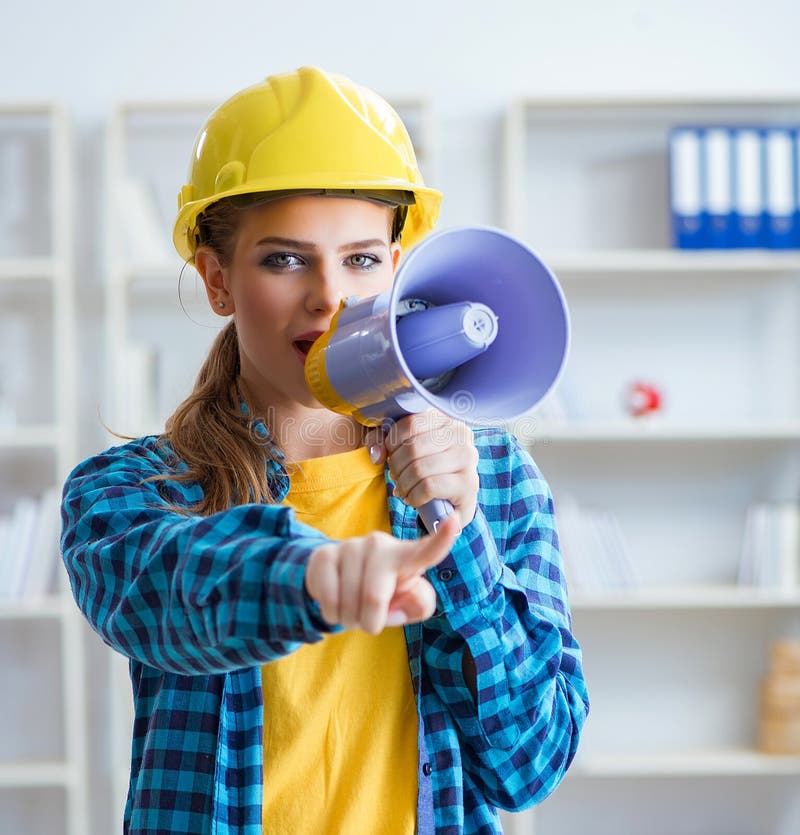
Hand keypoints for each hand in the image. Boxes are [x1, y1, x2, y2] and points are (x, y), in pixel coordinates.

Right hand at [305, 513, 459, 633]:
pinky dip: (332, 613)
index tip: (455, 521)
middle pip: (374, 598)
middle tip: (369, 619)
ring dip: (350, 619)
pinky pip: (327, 598)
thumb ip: (419, 604)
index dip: (442, 538)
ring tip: (353, 608)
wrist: (340, 583)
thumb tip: (408, 596)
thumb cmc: (382, 593)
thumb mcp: (405, 603)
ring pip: (348, 603)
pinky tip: (336, 602)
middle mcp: (379, 545)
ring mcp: (351, 546)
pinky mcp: (324, 554)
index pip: (427, 549)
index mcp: (405, 556)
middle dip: (370, 622)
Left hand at [366, 411, 478, 528]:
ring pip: (420, 469)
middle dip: (397, 467)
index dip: (392, 443)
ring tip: (403, 489)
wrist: (449, 504)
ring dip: (404, 484)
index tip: (390, 456)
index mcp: (444, 418)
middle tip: (395, 477)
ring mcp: (467, 458)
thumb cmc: (423, 471)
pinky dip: (414, 496)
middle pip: (413, 448)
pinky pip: (429, 486)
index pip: (410, 423)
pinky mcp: (468, 483)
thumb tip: (378, 454)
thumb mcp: (400, 450)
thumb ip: (381, 441)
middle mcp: (460, 433)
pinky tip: (413, 499)